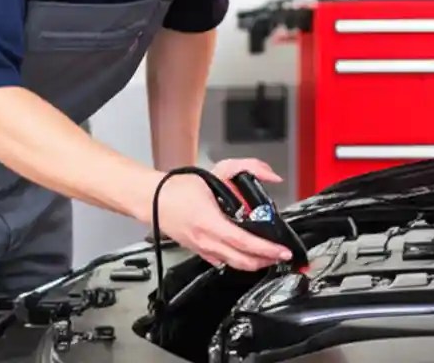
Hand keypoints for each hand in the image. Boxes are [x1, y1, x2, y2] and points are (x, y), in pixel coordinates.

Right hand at [152, 160, 291, 270]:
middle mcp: (207, 240)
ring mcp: (202, 248)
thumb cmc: (177, 188)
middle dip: (266, 260)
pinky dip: (238, 261)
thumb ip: (247, 168)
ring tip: (268, 257)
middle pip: (243, 260)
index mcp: (211, 221)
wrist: (151, 199)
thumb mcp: (216, 171)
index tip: (282, 251)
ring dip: (254, 263)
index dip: (267, 249)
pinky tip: (246, 255)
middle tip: (281, 256)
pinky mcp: (198, 251)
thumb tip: (270, 175)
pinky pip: (222, 262)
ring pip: (234, 264)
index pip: (245, 242)